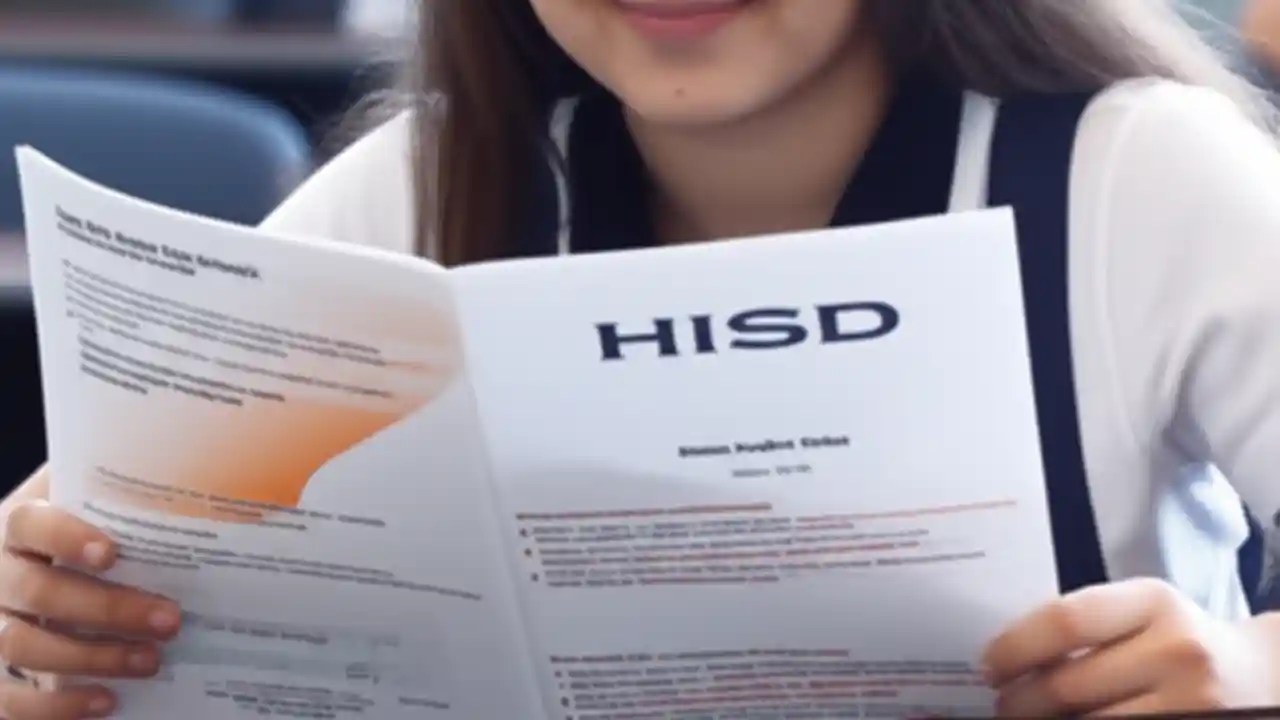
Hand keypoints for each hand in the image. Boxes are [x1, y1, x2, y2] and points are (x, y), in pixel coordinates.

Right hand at [0, 500, 181, 718]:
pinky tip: (107, 700)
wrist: (31, 581)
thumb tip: (191, 487)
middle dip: (107, 608)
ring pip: (24, 645)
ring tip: (151, 660)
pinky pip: (9, 698)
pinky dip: (57, 706)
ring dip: (92, 658)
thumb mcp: (90, 514)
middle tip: (169, 619)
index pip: (32, 525)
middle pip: (39, 591)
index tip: (111, 554)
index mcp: (17, 527)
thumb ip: (122, 503)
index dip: (66, 537)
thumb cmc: (77, 542)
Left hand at [981, 578, 1275, 716]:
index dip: (1013, 648)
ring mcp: (1193, 702)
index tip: (986, 665)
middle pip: (1067, 685)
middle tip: (1000, 704)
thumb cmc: (1180, 640)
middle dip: (1019, 701)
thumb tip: (1004, 653)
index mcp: (1154, 602)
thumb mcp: (1143, 613)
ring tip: (1026, 719)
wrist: (1264, 675)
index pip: (1065, 622)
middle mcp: (1178, 651)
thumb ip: (1087, 623)